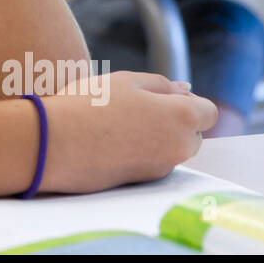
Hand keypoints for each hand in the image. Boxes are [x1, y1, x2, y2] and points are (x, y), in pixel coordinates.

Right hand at [36, 70, 217, 193]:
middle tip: (136, 107)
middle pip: (192, 134)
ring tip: (118, 123)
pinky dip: (139, 152)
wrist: (54, 143)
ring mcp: (161, 168)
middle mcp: (179, 147)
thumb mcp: (127, 80)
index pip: (208, 112)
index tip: (161, 96)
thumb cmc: (90, 104)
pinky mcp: (141, 182)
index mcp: (182, 117)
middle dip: (175, 121)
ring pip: (171, 149)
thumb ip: (163, 84)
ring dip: (156, 137)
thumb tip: (187, 90)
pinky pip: (152, 163)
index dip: (188, 101)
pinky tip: (110, 140)